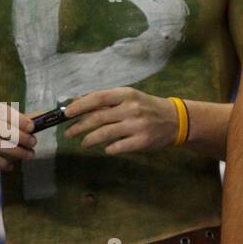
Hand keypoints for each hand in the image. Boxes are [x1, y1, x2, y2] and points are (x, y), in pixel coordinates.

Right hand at [0, 102, 35, 173]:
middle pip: (0, 127)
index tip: (32, 127)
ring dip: (16, 150)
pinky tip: (10, 166)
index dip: (18, 118)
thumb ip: (19, 122)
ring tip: (29, 155)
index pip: (2, 111)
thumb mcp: (4, 125)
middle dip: (20, 136)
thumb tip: (39, 120)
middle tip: (33, 142)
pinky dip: (2, 162)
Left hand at [63, 87, 180, 154]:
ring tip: (84, 142)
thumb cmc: (147, 107)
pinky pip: (115, 147)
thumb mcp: (129, 98)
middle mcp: (132, 108)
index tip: (66, 113)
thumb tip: (77, 103)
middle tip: (68, 133)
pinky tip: (107, 147)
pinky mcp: (141, 142)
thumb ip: (106, 100)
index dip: (80, 106)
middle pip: (97, 118)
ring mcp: (137, 126)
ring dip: (89, 140)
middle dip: (78, 127)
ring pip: (103, 135)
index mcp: (127, 94)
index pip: (98, 98)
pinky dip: (107, 148)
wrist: (175, 120)